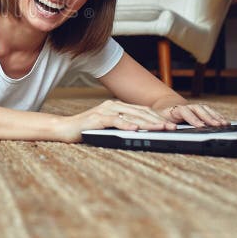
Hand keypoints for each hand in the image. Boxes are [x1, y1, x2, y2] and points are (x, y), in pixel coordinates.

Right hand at [60, 99, 177, 142]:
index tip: (171, 125)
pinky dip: (126, 124)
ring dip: (147, 122)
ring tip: (160, 128)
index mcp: (117, 106)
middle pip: (139, 112)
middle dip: (157, 120)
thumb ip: (122, 126)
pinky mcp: (96, 118)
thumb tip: (142, 132)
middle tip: (171, 127)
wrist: (64, 128)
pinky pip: (114, 120)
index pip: (142, 110)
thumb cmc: (87, 130)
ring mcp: (104, 111)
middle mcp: (112, 106)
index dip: (157, 117)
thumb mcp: (109, 128)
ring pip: (130, 115)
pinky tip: (135, 129)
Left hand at [159, 103, 228, 127]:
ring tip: (224, 124)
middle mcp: (186, 106)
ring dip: (215, 116)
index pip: (184, 112)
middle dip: (208, 118)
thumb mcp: (160, 120)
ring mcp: (193, 107)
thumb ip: (165, 125)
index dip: (193, 119)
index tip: (200, 126)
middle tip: (217, 125)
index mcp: (175, 109)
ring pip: (205, 110)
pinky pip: (209, 111)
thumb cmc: (162, 115)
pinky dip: (217, 116)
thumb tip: (172, 130)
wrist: (165, 106)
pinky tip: (224, 121)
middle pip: (198, 110)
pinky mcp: (199, 109)